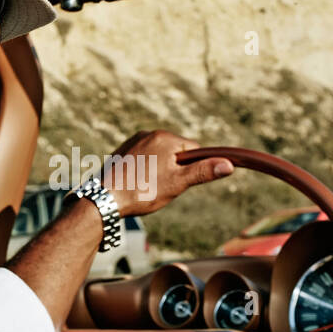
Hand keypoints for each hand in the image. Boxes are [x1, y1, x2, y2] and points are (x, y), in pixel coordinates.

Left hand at [101, 130, 233, 215]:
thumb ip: (203, 172)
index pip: (193, 150)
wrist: (103, 199)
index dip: (191, 169)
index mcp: (165, 137)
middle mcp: (148, 133)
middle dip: (174, 170)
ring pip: (158, 157)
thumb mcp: (178, 183)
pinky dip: (143, 171)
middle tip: (160, 188)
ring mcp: (133, 141)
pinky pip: (142, 159)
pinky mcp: (122, 151)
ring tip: (145, 187)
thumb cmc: (142, 191)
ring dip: (158, 171)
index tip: (179, 183)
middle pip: (175, 152)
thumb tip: (229, 164)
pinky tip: (135, 184)